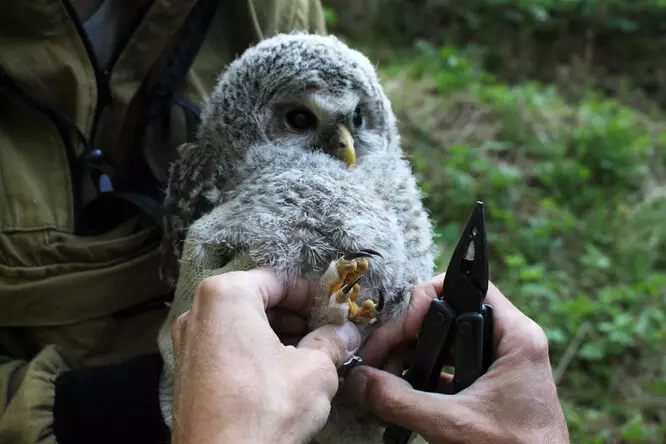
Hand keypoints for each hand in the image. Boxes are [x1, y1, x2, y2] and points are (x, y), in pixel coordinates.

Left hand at [169, 268, 361, 443]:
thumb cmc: (264, 408)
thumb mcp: (315, 369)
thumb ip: (332, 342)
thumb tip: (345, 333)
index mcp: (226, 296)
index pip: (276, 280)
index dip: (309, 294)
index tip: (330, 310)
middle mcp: (198, 313)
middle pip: (256, 301)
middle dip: (293, 317)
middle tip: (323, 333)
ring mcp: (188, 344)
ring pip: (241, 326)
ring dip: (275, 336)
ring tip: (307, 357)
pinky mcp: (188, 373)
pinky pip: (227, 349)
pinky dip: (254, 354)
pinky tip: (280, 376)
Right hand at [347, 274, 570, 442]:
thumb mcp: (452, 424)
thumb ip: (400, 401)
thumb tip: (358, 380)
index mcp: (516, 337)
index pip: (467, 287)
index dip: (427, 299)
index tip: (404, 330)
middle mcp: (510, 341)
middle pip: (448, 313)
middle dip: (408, 334)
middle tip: (378, 359)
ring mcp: (500, 361)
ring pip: (445, 339)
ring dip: (412, 355)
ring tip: (386, 378)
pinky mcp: (490, 382)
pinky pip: (450, 363)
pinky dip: (424, 372)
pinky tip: (403, 391)